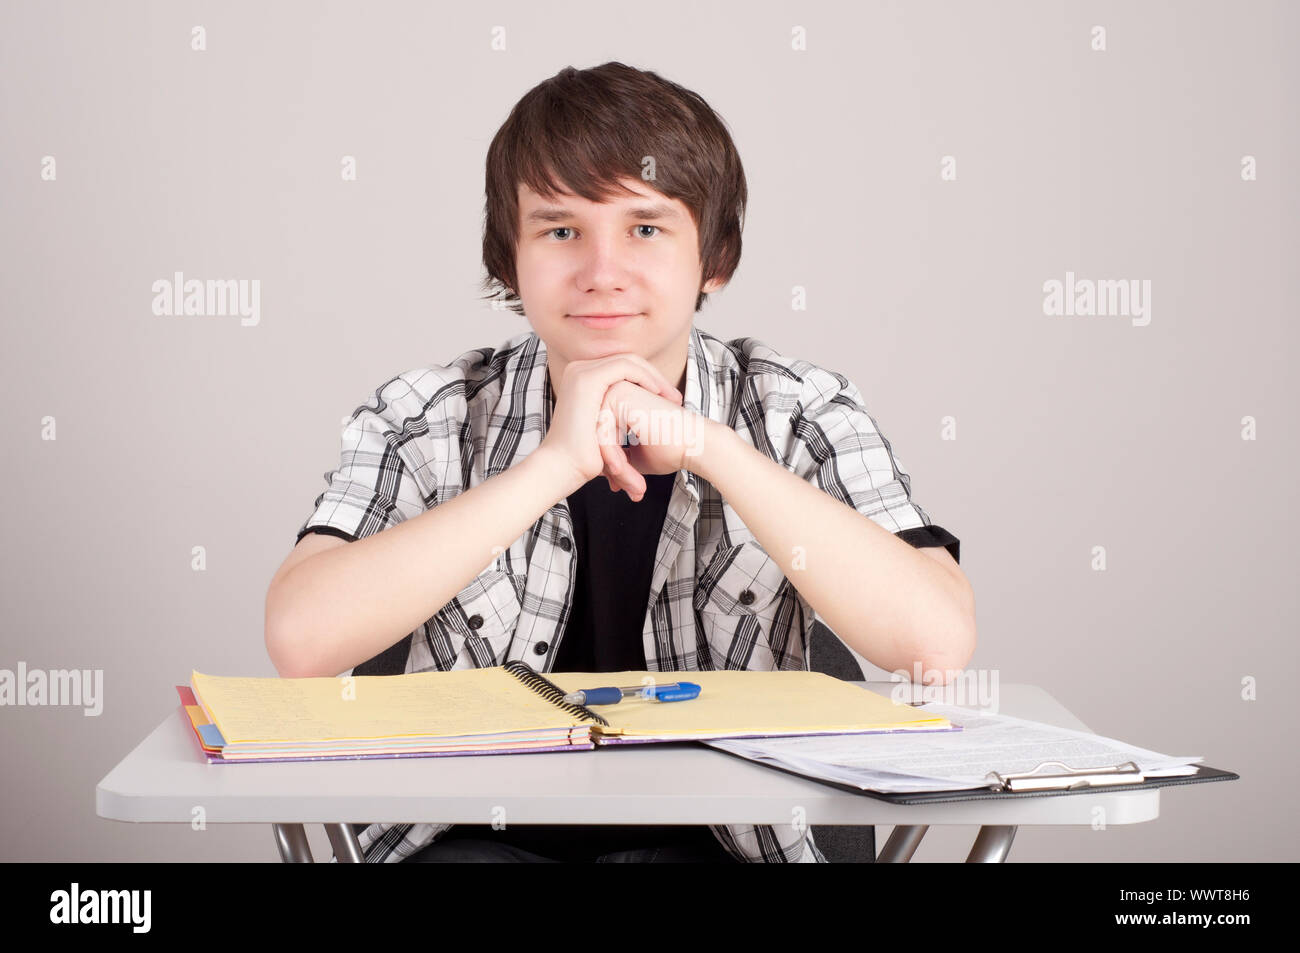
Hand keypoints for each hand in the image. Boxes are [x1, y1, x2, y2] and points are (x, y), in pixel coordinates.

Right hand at [536, 353, 682, 495]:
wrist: (562, 468)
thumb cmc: (584, 458)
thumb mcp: (605, 432)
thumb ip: (617, 420)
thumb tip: (636, 426)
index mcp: (582, 380)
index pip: (622, 369)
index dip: (648, 381)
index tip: (668, 401)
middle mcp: (579, 371)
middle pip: (627, 362)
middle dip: (655, 378)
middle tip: (675, 398)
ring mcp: (581, 372)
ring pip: (628, 361)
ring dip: (654, 377)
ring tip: (671, 397)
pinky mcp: (587, 378)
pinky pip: (624, 367)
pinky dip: (645, 377)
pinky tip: (658, 393)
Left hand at [596, 380, 699, 500]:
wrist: (696, 445)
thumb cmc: (671, 450)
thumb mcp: (634, 457)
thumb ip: (615, 458)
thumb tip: (596, 471)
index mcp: (619, 403)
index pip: (599, 438)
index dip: (609, 465)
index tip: (619, 485)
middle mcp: (615, 391)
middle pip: (594, 436)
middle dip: (610, 467)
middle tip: (627, 488)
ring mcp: (616, 389)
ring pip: (595, 436)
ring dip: (612, 466)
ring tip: (632, 485)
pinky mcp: (619, 395)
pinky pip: (601, 432)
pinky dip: (612, 457)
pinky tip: (623, 472)